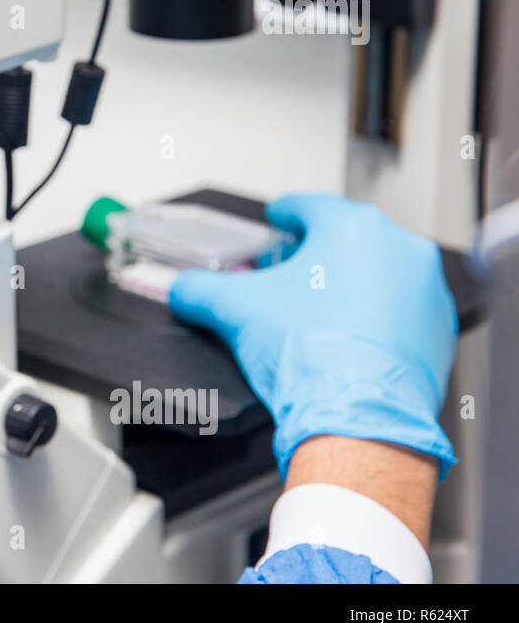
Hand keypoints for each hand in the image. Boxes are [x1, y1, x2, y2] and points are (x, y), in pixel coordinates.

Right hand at [169, 192, 457, 479]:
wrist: (357, 416)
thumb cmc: (311, 354)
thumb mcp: (235, 309)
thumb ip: (200, 290)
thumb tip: (184, 291)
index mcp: (353, 228)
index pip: (310, 205)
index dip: (286, 213)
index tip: (279, 219)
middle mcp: (399, 250)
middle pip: (348, 238)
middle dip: (318, 252)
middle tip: (289, 271)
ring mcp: (426, 292)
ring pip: (379, 274)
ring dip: (350, 284)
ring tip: (317, 311)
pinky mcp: (438, 332)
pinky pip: (401, 313)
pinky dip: (376, 319)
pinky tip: (346, 341)